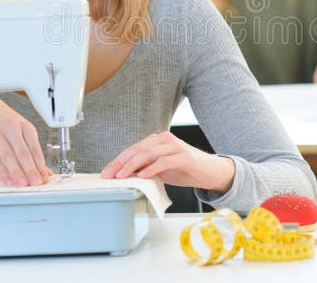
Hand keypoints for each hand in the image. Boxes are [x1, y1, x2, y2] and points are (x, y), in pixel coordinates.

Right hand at [0, 93, 52, 186]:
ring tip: (23, 184)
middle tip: (37, 183)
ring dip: (16, 172)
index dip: (40, 164)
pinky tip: (7, 180)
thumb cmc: (1, 118)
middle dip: (31, 170)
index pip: (34, 147)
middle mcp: (11, 129)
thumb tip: (43, 169)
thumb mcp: (19, 127)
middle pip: (23, 153)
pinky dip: (1, 171)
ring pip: (8, 157)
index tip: (45, 177)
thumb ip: (30, 148)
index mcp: (24, 126)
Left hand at [101, 131, 235, 193]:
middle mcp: (164, 139)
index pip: (133, 149)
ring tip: (122, 176)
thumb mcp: (160, 169)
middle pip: (137, 150)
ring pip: (148, 154)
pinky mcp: (184, 156)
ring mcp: (175, 146)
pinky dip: (152, 168)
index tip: (106, 172)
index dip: (118, 160)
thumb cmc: (184, 169)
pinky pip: (164, 161)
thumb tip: (124, 174)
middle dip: (121, 163)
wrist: (209, 171)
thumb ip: (145, 167)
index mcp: (157, 141)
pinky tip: (142, 175)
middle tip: (110, 175)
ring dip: (132, 166)